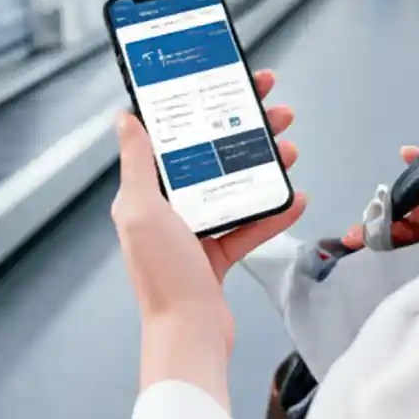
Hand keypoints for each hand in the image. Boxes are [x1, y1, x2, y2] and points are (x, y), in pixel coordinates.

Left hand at [113, 70, 305, 404]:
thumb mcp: (143, 210)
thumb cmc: (163, 279)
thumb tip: (125, 119)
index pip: (175, 135)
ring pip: (235, 185)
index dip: (202, 106)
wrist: (189, 335)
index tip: (228, 83)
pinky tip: (293, 197)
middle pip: (213, 155)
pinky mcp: (218, 253)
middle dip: (246, 130)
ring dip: (265, 165)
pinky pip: (250, 224)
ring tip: (289, 147)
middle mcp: (169, 208)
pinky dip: (273, 211)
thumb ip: (137, 163)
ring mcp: (194, 230)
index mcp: (147, 193)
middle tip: (276, 109)